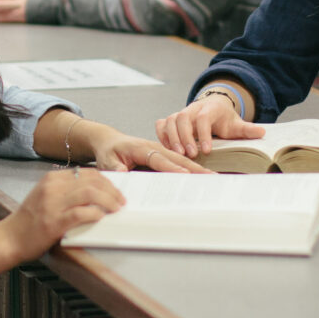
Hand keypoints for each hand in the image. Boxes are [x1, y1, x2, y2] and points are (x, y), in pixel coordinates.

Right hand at [1, 167, 125, 260]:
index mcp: (51, 179)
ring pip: (90, 193)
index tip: (115, 190)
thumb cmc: (28, 221)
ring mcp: (53, 204)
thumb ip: (64, 191)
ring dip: (108, 201)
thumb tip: (93, 192)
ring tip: (116, 209)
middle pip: (92, 181)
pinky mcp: (54, 222)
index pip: (86, 172)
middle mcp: (52, 187)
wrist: (9, 238)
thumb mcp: (44, 196)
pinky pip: (81, 213)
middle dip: (112, 190)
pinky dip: (95, 214)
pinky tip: (102, 217)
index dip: (106, 180)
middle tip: (121, 201)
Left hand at [86, 126, 210, 173]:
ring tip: (212, 177)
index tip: (185, 175)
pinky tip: (201, 176)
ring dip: (196, 168)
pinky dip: (191, 168)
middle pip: (176, 157)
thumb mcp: (107, 160)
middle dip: (193, 167)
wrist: (110, 141)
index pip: (159, 159)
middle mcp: (153, 147)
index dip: (173, 168)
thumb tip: (123, 173)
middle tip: (209, 177)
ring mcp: (159, 149)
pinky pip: (178, 161)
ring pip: (181, 158)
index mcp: (140, 148)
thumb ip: (115, 168)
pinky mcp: (162, 154)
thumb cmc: (109, 151)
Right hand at [156, 92, 263, 158]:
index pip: (204, 118)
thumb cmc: (223, 118)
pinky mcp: (171, 120)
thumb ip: (247, 129)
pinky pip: (161, 124)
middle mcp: (192, 109)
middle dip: (185, 136)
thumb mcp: (236, 123)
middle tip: (191, 154)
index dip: (204, 134)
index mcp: (209, 109)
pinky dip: (162, 136)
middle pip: (183, 117)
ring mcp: (180, 113)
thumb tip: (262, 132)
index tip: (207, 151)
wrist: (212, 106)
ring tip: (179, 154)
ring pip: (170, 120)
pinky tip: (168, 150)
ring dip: (172, 137)